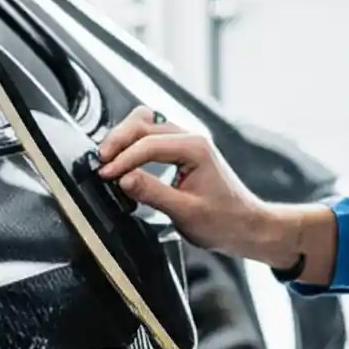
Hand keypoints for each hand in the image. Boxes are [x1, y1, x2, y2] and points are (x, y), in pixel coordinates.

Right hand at [96, 106, 295, 266]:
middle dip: (119, 139)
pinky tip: (124, 160)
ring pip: (146, 124)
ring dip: (124, 138)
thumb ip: (153, 193)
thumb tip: (123, 179)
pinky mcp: (181, 151)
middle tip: (102, 161)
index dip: (123, 159)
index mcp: (195, 148)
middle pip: (144, 122)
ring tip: (109, 158)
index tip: (106, 175)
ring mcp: (186, 142)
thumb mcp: (185, 212)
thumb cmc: (223, 221)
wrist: (246, 226)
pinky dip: (133, 144)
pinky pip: (151, 137)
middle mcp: (191, 138)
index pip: (149, 144)